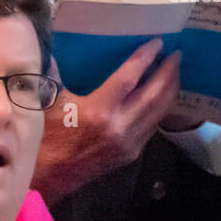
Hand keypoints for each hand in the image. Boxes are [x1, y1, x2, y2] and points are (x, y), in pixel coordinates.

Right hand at [32, 39, 181, 203]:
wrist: (45, 178)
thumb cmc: (44, 137)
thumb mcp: (46, 101)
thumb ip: (53, 71)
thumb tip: (48, 44)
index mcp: (98, 111)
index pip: (129, 78)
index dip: (144, 58)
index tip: (157, 42)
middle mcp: (119, 128)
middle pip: (154, 95)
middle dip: (169, 73)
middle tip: (176, 55)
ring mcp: (128, 144)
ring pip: (158, 113)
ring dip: (170, 91)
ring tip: (175, 72)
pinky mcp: (130, 155)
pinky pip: (152, 127)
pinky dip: (161, 109)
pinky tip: (162, 98)